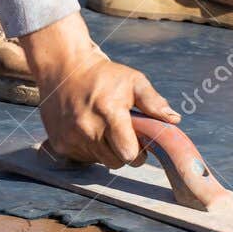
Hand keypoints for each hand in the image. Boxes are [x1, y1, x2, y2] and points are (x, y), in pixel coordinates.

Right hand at [19, 11, 178, 168]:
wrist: (63, 69)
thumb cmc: (103, 76)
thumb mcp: (133, 81)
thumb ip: (153, 102)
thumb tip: (173, 120)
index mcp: (109, 113)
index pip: (129, 154)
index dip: (138, 151)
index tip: (138, 141)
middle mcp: (88, 128)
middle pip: (116, 162)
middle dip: (123, 152)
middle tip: (121, 134)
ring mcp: (71, 138)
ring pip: (99, 161)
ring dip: (105, 150)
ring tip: (102, 128)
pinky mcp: (59, 144)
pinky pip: (82, 158)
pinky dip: (87, 148)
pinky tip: (85, 129)